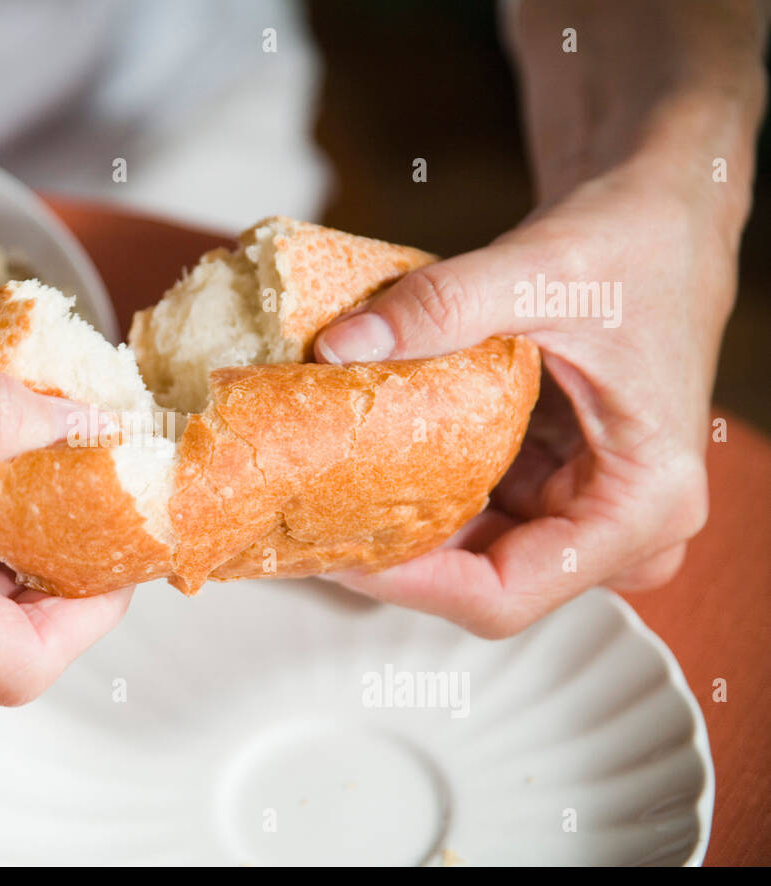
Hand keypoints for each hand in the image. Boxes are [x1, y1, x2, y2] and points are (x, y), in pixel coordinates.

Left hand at [309, 0, 766, 636]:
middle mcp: (618, 526)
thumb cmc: (639, 243)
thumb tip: (339, 349)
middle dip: (386, 551)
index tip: (333, 546)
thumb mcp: (539, 271)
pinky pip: (469, 509)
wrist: (661, 216)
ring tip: (314, 489)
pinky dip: (412, 487)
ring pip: (466, 551)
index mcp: (642, 504)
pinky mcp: (549, 484)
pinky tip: (356, 459)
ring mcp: (581, 510)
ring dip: (391, 521)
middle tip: (301, 516)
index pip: (505, 592)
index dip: (407, 582)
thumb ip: (439, 308)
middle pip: (477, 580)